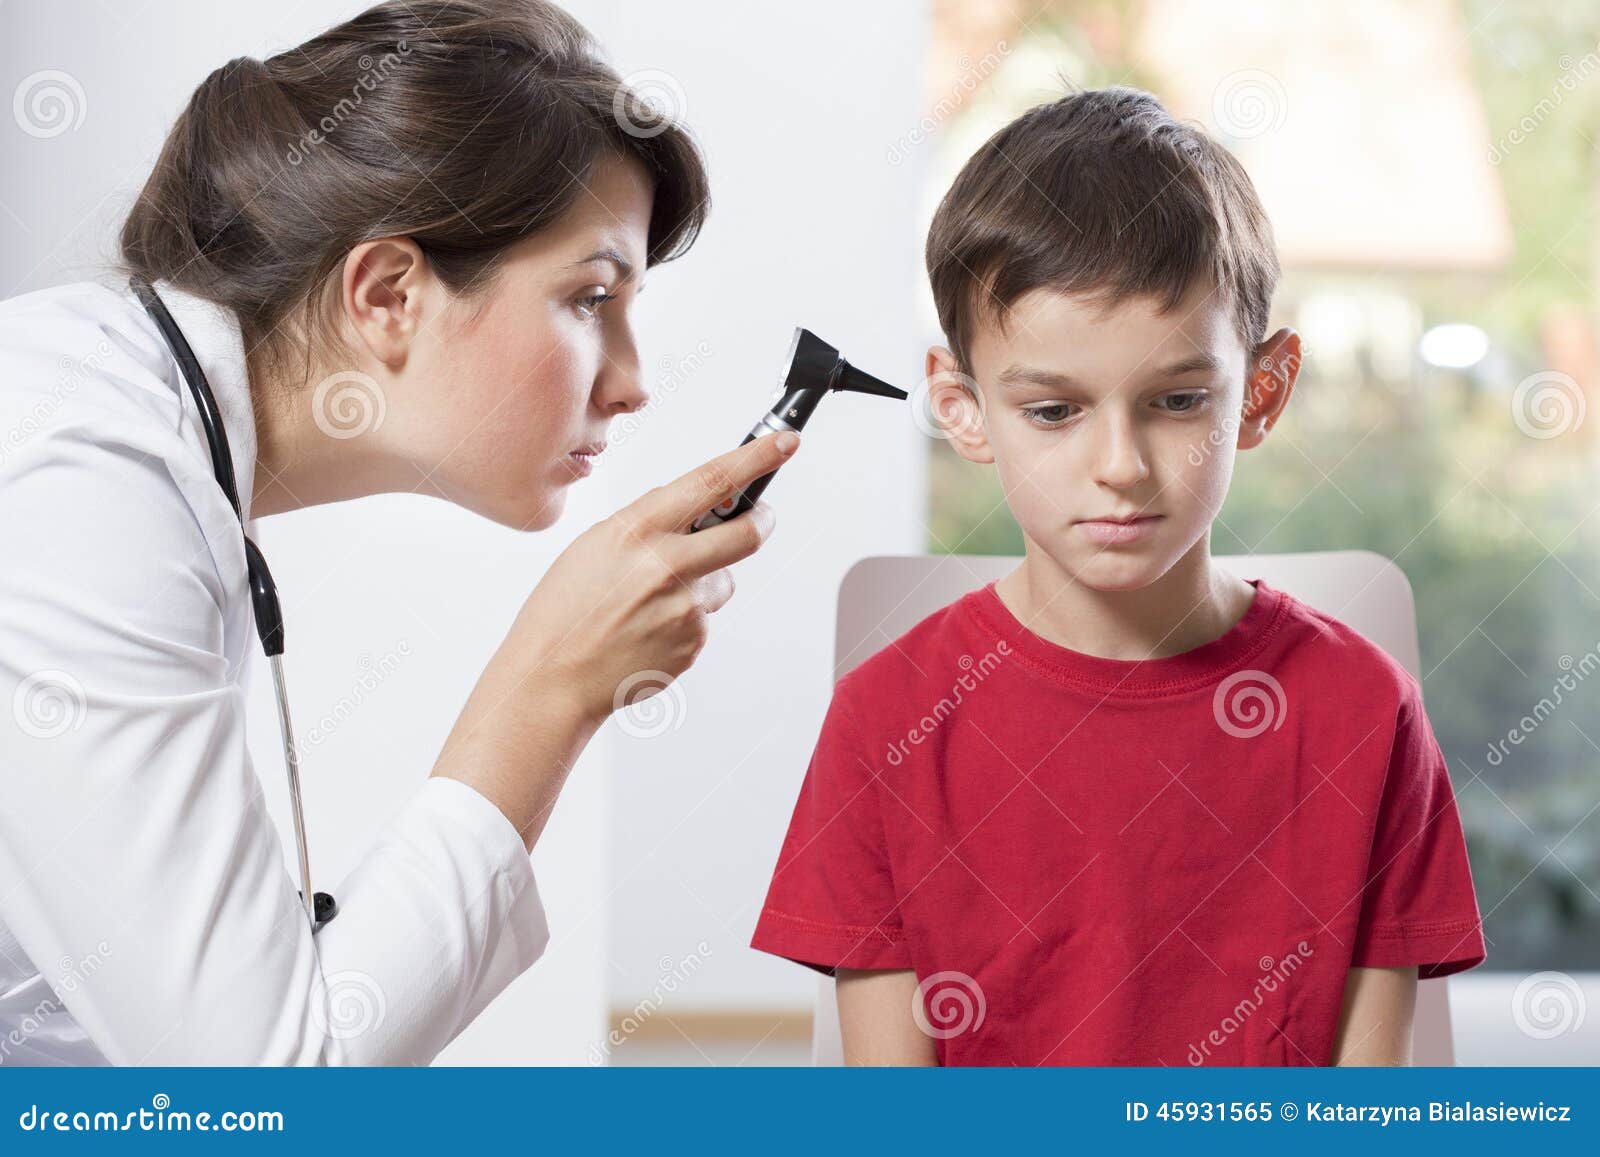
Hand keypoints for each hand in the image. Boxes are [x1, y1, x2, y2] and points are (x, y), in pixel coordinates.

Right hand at [511, 428, 799, 724]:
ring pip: (723, 582)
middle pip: (747, 533)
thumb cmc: (565, 610)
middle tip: (761, 516)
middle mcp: (668, 565)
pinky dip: (684, 621)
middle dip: (761, 520)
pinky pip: (704, 620)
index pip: (711, 481)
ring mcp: (684, 608)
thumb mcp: (595, 545)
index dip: (756, 458)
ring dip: (704, 584)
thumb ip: (645, 521)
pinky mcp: (693, 642)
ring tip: (652, 603)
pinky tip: (647, 630)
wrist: (553, 678)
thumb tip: (687, 501)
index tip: (785, 443)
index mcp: (639, 529)